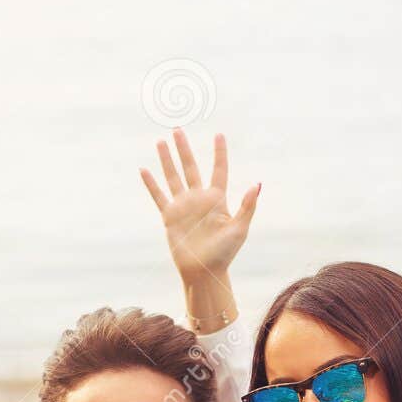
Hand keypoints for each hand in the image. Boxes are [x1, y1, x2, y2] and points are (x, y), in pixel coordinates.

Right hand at [140, 128, 258, 284]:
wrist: (204, 272)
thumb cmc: (225, 253)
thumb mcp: (239, 229)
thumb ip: (247, 207)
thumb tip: (256, 184)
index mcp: (217, 200)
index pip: (219, 170)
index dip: (219, 153)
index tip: (219, 135)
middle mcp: (199, 199)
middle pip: (190, 167)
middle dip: (184, 149)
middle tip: (177, 129)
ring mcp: (183, 207)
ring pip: (173, 177)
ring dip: (167, 160)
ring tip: (161, 141)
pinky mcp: (170, 217)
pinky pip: (159, 196)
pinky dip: (151, 184)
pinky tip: (144, 170)